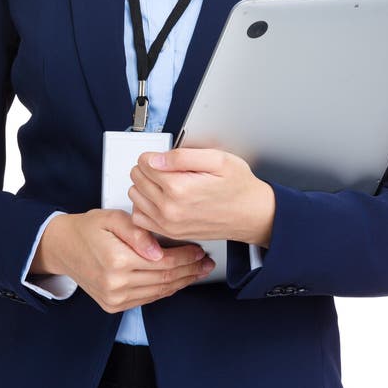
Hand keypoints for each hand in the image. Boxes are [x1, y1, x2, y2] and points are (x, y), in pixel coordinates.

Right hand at [54, 209, 216, 313]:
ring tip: (196, 271)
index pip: (164, 262)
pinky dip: (164, 290)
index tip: (198, 250)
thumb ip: (138, 231)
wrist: (63, 247)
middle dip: (189, 270)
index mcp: (117, 260)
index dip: (186, 257)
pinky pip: (147, 298)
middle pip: (165, 279)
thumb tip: (159, 250)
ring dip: (181, 282)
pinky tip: (175, 280)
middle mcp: (116, 283)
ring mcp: (114, 298)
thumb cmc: (88, 228)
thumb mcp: (112, 218)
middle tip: (205, 262)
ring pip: (159, 292)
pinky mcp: (113, 305)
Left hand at [128, 147, 275, 245]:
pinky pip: (140, 217)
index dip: (154, 154)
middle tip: (166, 167)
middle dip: (148, 168)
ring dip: (144, 185)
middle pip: (137, 178)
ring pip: (135, 196)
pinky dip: (144, 205)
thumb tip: (157, 158)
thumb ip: (182, 156)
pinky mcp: (170, 233)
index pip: (144, 162)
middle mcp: (170, 209)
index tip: (165, 156)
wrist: (252, 215)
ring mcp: (169, 224)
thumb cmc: (238, 187)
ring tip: (163, 181)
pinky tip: (158, 197)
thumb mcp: (217, 159)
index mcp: (179, 187)